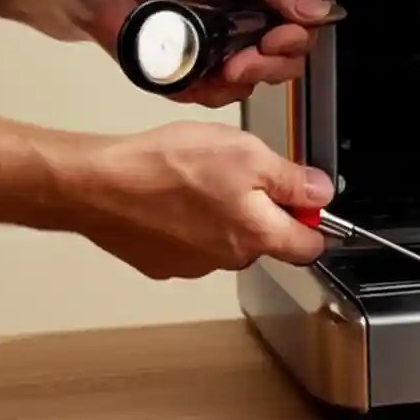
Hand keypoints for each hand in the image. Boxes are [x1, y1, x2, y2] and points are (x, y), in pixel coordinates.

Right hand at [64, 121, 334, 279]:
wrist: (98, 185)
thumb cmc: (168, 167)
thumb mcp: (246, 154)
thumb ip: (291, 179)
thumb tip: (321, 193)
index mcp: (258, 234)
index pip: (310, 247)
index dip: (315, 221)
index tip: (306, 199)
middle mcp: (229, 258)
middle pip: (266, 240)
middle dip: (264, 209)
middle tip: (242, 172)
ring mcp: (194, 265)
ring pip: (227, 239)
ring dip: (224, 213)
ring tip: (199, 178)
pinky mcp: (162, 262)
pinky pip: (191, 242)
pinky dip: (189, 221)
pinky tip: (173, 195)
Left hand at [72, 0, 332, 107]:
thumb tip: (321, 12)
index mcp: (262, 4)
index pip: (302, 32)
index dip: (297, 40)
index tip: (278, 37)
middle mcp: (247, 34)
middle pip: (285, 66)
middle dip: (271, 66)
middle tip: (245, 58)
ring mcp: (219, 61)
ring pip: (251, 87)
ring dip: (241, 80)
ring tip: (218, 66)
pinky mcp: (189, 81)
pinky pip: (213, 99)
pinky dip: (208, 91)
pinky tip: (193, 74)